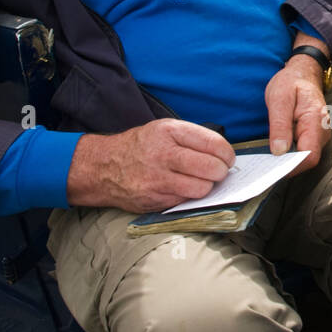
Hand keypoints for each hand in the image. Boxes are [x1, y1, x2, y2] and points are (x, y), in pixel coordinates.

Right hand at [66, 119, 234, 212]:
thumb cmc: (141, 146)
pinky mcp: (154, 200)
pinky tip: (183, 188)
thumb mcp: (164, 129)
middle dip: (221, 172)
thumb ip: (193, 138)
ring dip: (208, 187)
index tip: (228, 158)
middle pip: (211, 168)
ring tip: (202, 181)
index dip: (227, 154)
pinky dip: (190, 197)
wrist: (103, 167)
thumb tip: (224, 155)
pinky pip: (186, 201)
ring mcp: (157, 179)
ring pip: (202, 188)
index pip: (213, 143)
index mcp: (169, 132)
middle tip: (218, 171)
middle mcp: (163, 154)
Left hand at [265, 48, 330, 174]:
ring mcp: (320, 134)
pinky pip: (304, 151)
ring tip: (268, 158)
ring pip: (306, 157)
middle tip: (265, 164)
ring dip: (288, 160)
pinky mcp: (314, 136)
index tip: (272, 168)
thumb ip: (280, 125)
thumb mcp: (279, 99)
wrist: (302, 73)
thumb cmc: (290, 83)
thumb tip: (279, 151)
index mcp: (315, 120)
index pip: (309, 155)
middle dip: (288, 165)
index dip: (292, 166)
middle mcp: (322, 131)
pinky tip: (276, 150)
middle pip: (308, 159)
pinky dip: (290, 154)